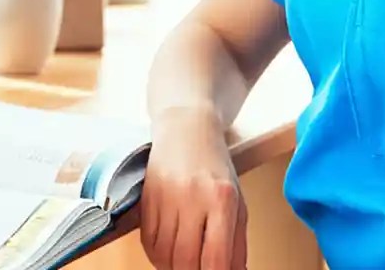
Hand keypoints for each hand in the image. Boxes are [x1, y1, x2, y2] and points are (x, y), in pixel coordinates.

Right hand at [141, 107, 247, 269]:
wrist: (186, 129)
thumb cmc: (215, 167)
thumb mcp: (237, 202)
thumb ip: (238, 244)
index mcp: (222, 199)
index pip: (215, 258)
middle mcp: (192, 197)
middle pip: (185, 260)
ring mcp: (166, 197)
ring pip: (163, 255)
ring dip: (172, 267)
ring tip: (184, 262)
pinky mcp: (146, 197)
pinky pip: (148, 242)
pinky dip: (157, 254)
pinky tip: (168, 250)